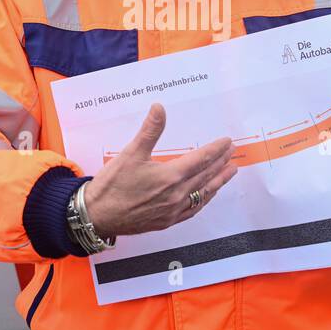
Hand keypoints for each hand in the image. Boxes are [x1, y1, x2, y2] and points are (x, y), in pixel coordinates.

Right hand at [83, 103, 237, 239]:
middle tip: (232, 153)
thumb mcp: (130, 153)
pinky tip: (207, 196)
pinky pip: (194, 209)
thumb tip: (159, 108)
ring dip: (218, 181)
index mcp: (170, 176)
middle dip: (221, 162)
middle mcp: (177, 195)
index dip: (216, 149)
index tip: (227, 142)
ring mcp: (174, 210)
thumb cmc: (112, 185)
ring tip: (230, 172)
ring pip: (204, 194)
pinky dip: (204, 199)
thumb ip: (149, 130)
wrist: (97, 216)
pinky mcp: (168, 221)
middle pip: (206, 176)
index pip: (201, 159)